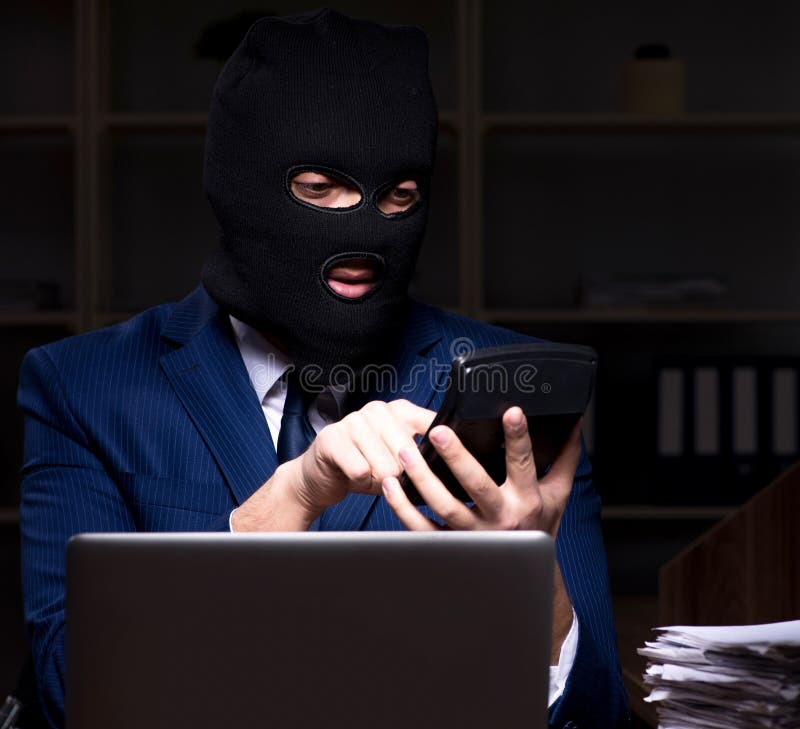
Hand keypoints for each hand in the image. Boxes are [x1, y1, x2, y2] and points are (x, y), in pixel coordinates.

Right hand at [232, 399, 434, 531]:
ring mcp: (353, 420)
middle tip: (391, 476)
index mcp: (400, 410)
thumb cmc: (364, 468)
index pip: (432, 425)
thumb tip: (452, 465)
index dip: (438, 451)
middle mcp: (378, 410)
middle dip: (403, 474)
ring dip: (380, 480)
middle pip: (409, 452)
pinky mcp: (332, 438)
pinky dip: (359, 481)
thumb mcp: (399, 460)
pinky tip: (352, 474)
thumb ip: (422, 457)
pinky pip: (360, 470)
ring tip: (370, 474)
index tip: (437, 466)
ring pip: (386, 464)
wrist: (321, 476)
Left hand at [381, 406, 582, 662]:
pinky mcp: (452, 546)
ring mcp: (474, 535)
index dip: (518, 438)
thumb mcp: (558, 493)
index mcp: (527, 498)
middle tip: (438, 431)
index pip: (523, 463)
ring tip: (406, 452)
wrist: (526, 574)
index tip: (511, 411)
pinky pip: (423, 528)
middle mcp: (501, 517)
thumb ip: (565, 456)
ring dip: (422, 479)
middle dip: (457, 457)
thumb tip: (576, 423)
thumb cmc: (540, 526)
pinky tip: (390, 485)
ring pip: (445, 506)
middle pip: (477, 485)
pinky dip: (403, 508)